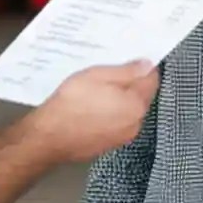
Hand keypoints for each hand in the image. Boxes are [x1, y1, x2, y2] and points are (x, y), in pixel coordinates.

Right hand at [29, 60, 159, 162]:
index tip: (130, 59)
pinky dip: (111, 113)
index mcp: (136, 104)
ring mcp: (123, 136)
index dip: (143, 66)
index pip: (152, 79)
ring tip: (97, 90)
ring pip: (129, 110)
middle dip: (131, 83)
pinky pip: (118, 122)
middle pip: (142, 95)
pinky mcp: (110, 144)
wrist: (50, 137)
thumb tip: (146, 65)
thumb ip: (126, 71)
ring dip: (120, 99)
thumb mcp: (97, 76)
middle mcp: (135, 123)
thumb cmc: (71, 104)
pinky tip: (93, 107)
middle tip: (109, 72)